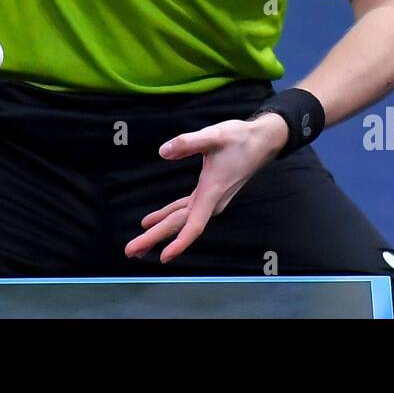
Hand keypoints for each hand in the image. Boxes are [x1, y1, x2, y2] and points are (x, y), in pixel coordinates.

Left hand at [124, 113, 288, 263]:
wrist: (262, 141)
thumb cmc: (240, 138)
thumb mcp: (213, 136)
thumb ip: (188, 143)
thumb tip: (163, 151)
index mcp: (211, 191)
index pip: (194, 224)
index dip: (180, 242)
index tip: (164, 256)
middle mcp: (211, 202)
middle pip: (180, 225)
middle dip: (155, 239)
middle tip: (131, 251)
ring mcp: (210, 200)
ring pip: (181, 220)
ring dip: (160, 231)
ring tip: (138, 244)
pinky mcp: (209, 194)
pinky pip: (186, 210)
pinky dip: (169, 215)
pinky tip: (154, 220)